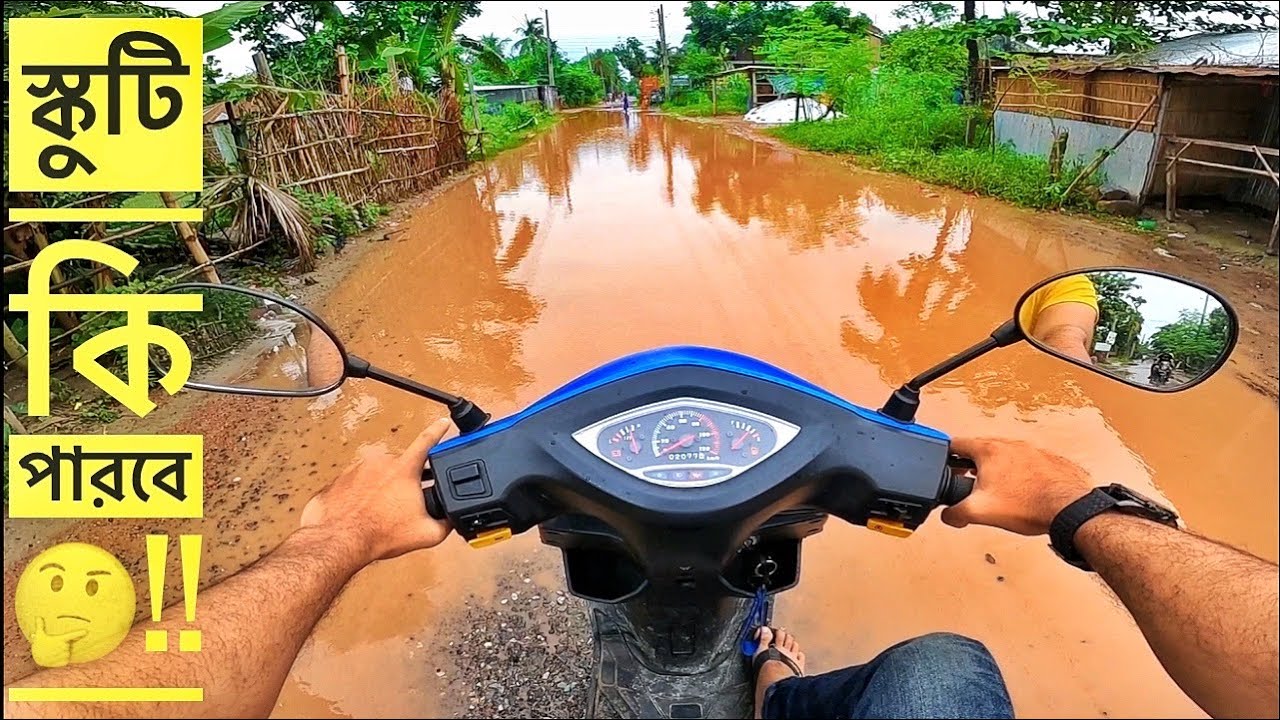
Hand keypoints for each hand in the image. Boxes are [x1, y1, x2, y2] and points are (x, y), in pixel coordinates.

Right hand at [30, 617, 87, 667]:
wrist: (36, 658)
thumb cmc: (38, 645)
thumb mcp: (39, 635)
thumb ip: (40, 625)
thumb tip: (38, 617)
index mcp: (60, 639)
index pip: (71, 635)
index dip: (79, 633)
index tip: (86, 631)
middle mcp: (63, 647)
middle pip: (69, 645)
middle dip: (63, 645)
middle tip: (54, 646)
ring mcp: (63, 655)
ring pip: (68, 652)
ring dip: (63, 652)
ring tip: (53, 652)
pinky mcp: (64, 662)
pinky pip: (67, 659)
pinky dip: (63, 659)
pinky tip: (55, 658)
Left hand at [301, 417, 452, 563]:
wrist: (339, 541)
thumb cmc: (376, 533)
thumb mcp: (426, 533)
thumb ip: (446, 522)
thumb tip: (451, 519)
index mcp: (404, 469)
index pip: (427, 441)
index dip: (438, 430)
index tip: (442, 422)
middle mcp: (380, 462)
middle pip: (401, 467)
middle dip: (404, 485)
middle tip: (401, 508)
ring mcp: (357, 468)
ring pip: (378, 477)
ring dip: (381, 491)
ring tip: (379, 514)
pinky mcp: (340, 479)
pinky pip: (357, 484)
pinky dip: (362, 496)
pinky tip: (363, 513)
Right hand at [941, 437, 1093, 535]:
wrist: (1070, 509)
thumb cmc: (1030, 505)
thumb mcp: (980, 512)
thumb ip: (955, 513)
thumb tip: (948, 516)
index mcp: (989, 450)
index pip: (956, 443)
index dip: (943, 455)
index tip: (942, 465)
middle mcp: (1011, 445)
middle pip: (980, 449)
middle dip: (969, 465)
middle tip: (966, 481)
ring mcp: (1032, 450)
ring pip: (1004, 455)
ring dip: (995, 468)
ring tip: (994, 489)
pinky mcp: (1049, 460)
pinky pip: (1026, 463)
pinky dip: (1019, 473)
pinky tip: (1020, 491)